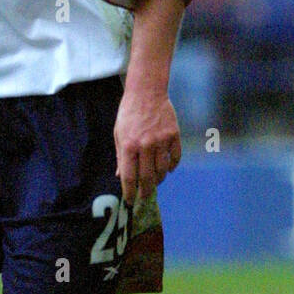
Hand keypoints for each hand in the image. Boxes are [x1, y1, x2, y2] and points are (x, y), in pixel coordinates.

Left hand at [114, 91, 180, 205]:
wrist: (147, 93)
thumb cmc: (129, 114)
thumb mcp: (118, 134)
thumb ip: (121, 157)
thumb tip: (121, 177)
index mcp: (129, 146)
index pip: (130, 177)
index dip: (130, 192)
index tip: (130, 201)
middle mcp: (146, 145)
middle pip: (148, 177)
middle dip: (146, 191)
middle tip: (145, 197)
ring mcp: (161, 140)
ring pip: (163, 170)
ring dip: (159, 180)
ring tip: (155, 182)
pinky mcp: (174, 135)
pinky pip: (175, 158)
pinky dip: (172, 166)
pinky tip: (168, 169)